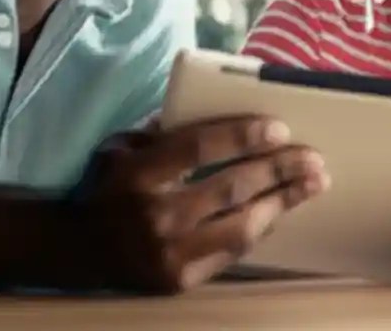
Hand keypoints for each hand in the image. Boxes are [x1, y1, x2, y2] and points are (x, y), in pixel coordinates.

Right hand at [68, 116, 328, 293]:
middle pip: (230, 188)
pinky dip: (260, 228)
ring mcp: (168, 253)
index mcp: (138, 174)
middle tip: (312, 158)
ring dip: (283, 202)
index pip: (199, 149)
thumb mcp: (122, 149)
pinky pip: (233, 253)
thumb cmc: (107, 189)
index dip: (243, 137)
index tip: (280, 129)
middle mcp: (154, 215)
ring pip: (241, 226)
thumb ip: (164, 131)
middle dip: (278, 170)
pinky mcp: (180, 280)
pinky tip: (281, 210)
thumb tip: (221, 110)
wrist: (77, 251)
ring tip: (313, 184)